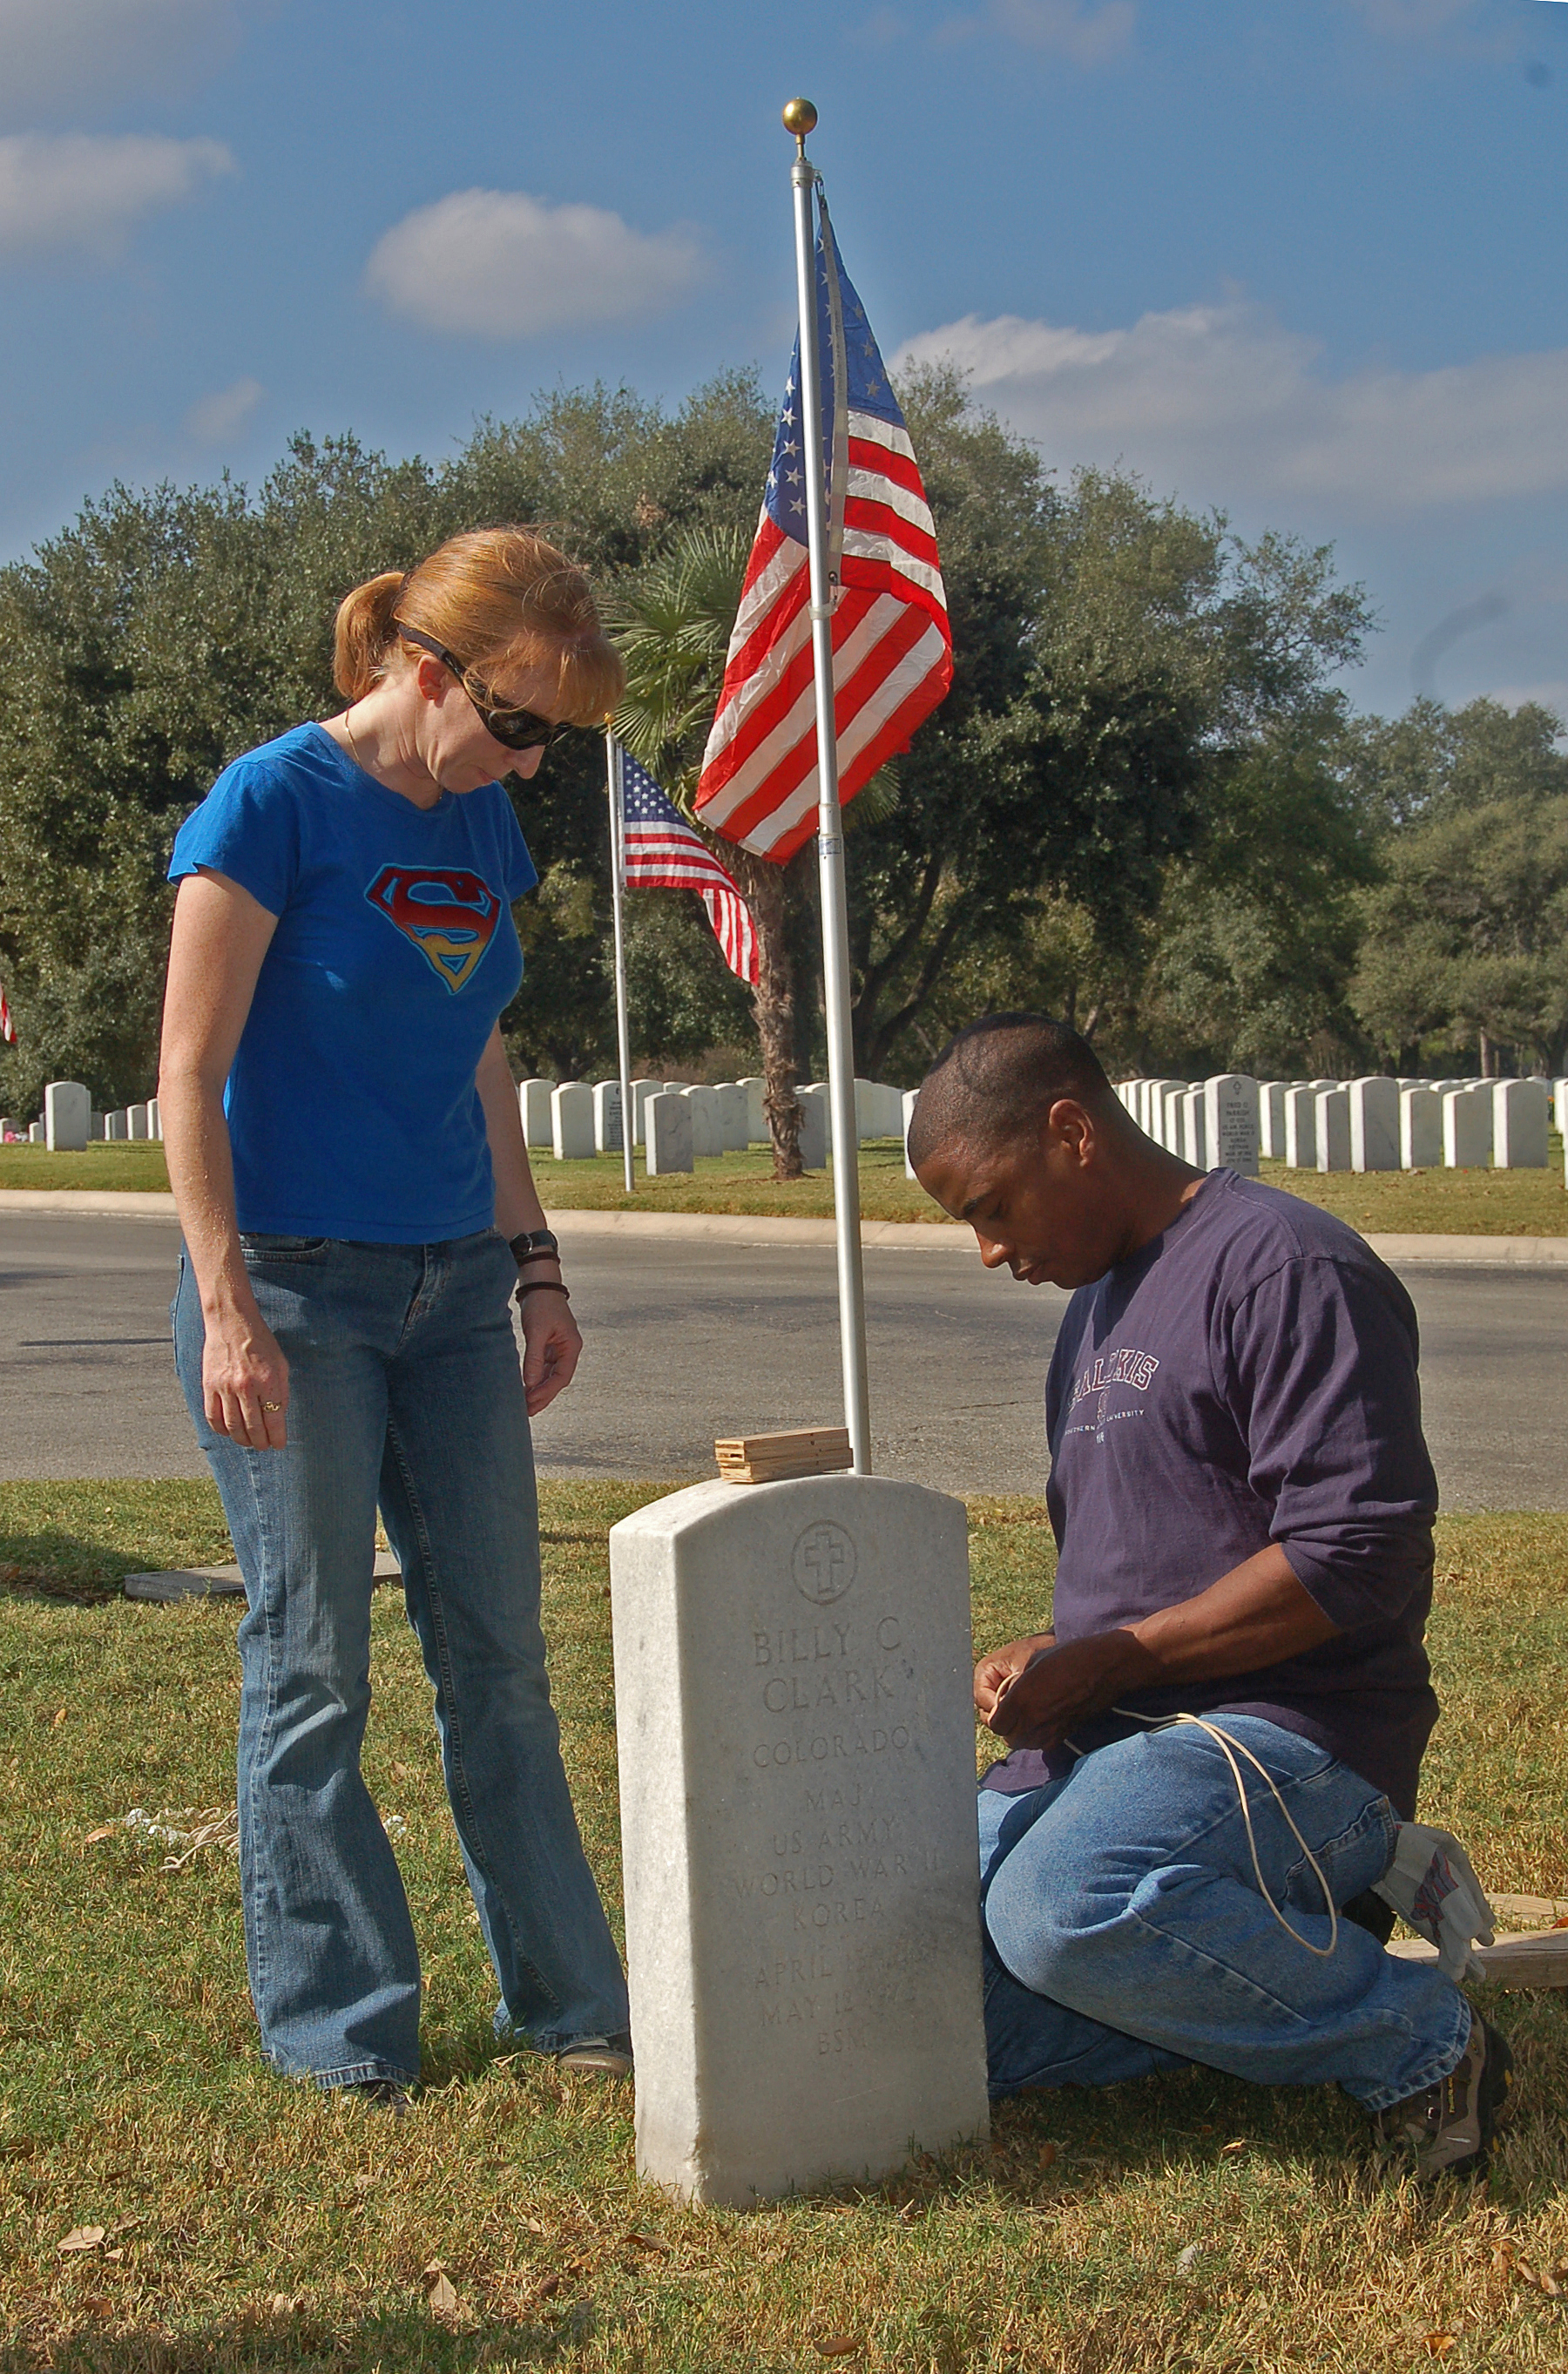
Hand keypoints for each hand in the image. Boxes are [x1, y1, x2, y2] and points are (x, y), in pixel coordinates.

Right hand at [201, 1302, 288, 1449]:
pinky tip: (229, 1432)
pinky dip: (221, 1430)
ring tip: (249, 1442)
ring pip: (232, 1427)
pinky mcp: (209, 1386)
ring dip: (242, 1440)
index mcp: (268, 1381)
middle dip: (261, 1443)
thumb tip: (279, 1418)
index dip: (277, 1437)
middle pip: (253, 1428)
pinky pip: (212, 1417)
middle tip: (264, 1446)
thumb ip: (281, 1391)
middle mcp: (246, 1387)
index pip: (274, 1420)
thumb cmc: (260, 1342)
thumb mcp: (280, 1364)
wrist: (231, 1322)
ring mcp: (225, 1387)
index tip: (279, 1445)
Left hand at [519, 1287, 581, 1415]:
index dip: (547, 1391)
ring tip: (525, 1405)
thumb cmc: (541, 1305)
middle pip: (557, 1380)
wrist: (539, 1285)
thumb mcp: (536, 1332)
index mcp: (571, 1346)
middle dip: (543, 1396)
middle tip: (528, 1411)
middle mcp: (568, 1350)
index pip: (562, 1376)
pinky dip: (535, 1378)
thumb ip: (534, 1358)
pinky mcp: (548, 1346)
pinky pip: (543, 1367)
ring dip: (538, 1389)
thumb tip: (529, 1383)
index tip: (531, 1400)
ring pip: (549, 1375)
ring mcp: (559, 1349)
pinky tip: (525, 1388)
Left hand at [984, 1629, 1149, 1749]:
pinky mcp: (1066, 1734)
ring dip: (1023, 1732)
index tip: (1002, 1705)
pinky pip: (1043, 1744)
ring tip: (1031, 1713)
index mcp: (1022, 1700)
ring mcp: (1052, 1730)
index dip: (996, 1716)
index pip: (995, 1725)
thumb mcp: (1034, 1662)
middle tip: (1015, 1709)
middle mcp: (1035, 1720)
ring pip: (1025, 1744)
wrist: (1107, 1667)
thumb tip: (1005, 1702)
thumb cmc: (1071, 1657)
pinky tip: (1046, 1718)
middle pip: (1009, 1738)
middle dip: (1008, 1726)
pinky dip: (1039, 1736)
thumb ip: (1015, 1687)